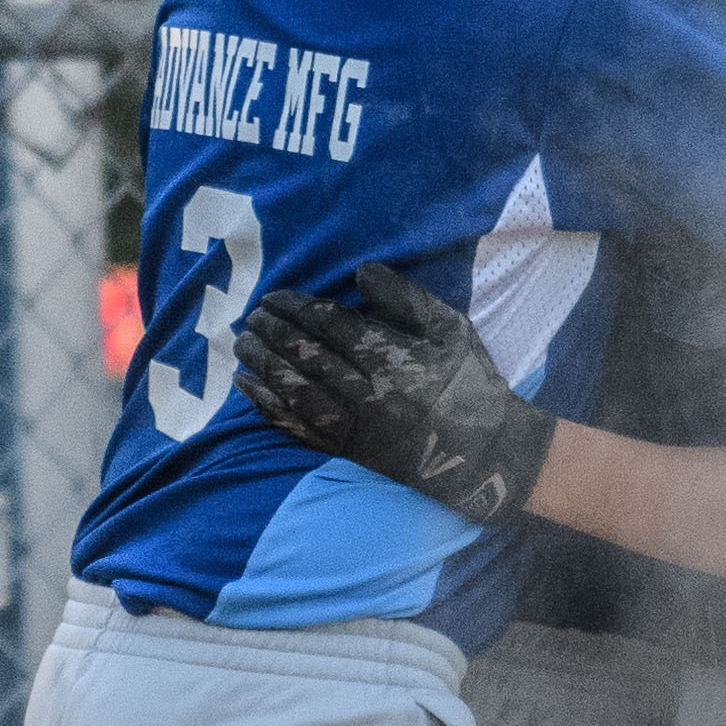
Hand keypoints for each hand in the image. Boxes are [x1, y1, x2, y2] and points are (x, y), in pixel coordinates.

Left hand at [236, 265, 557, 523]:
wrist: (483, 453)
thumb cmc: (469, 383)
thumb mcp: (451, 329)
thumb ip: (405, 298)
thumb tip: (360, 273)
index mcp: (389, 356)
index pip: (327, 324)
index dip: (294, 307)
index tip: (272, 296)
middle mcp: (364, 391)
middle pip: (303, 354)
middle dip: (271, 332)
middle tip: (250, 316)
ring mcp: (353, 424)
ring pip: (292, 389)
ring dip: (261, 364)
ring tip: (242, 344)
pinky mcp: (346, 449)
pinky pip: (295, 426)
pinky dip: (266, 405)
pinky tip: (247, 388)